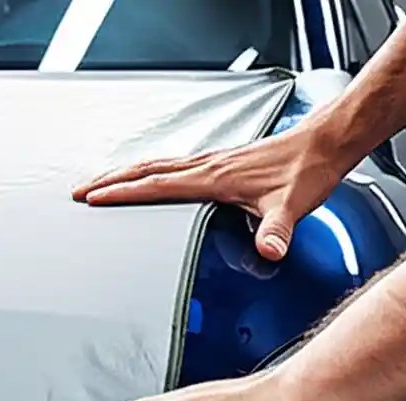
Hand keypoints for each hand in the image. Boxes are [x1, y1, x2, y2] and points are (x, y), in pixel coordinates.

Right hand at [72, 123, 355, 260]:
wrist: (325, 144)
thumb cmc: (307, 172)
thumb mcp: (293, 206)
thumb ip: (277, 231)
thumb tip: (271, 252)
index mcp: (214, 177)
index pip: (157, 186)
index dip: (123, 193)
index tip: (94, 198)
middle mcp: (208, 165)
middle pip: (146, 170)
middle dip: (110, 180)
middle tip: (80, 191)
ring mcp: (214, 160)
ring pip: (157, 164)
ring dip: (126, 173)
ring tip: (102, 182)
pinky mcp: (223, 161)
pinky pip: (174, 164)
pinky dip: (151, 170)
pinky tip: (152, 177)